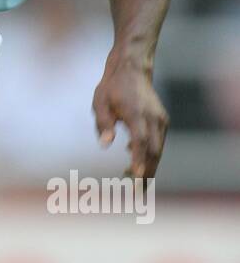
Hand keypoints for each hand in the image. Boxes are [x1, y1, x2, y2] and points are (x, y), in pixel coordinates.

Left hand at [92, 58, 168, 178]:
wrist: (133, 68)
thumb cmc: (113, 86)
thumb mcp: (100, 102)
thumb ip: (103, 124)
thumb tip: (105, 145)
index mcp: (137, 114)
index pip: (141, 142)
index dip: (139, 161)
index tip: (137, 178)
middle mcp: (153, 119)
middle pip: (153, 151)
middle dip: (146, 174)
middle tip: (136, 193)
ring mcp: (160, 120)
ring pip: (158, 150)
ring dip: (148, 166)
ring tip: (133, 181)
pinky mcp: (162, 121)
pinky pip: (158, 143)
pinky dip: (149, 155)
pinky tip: (133, 159)